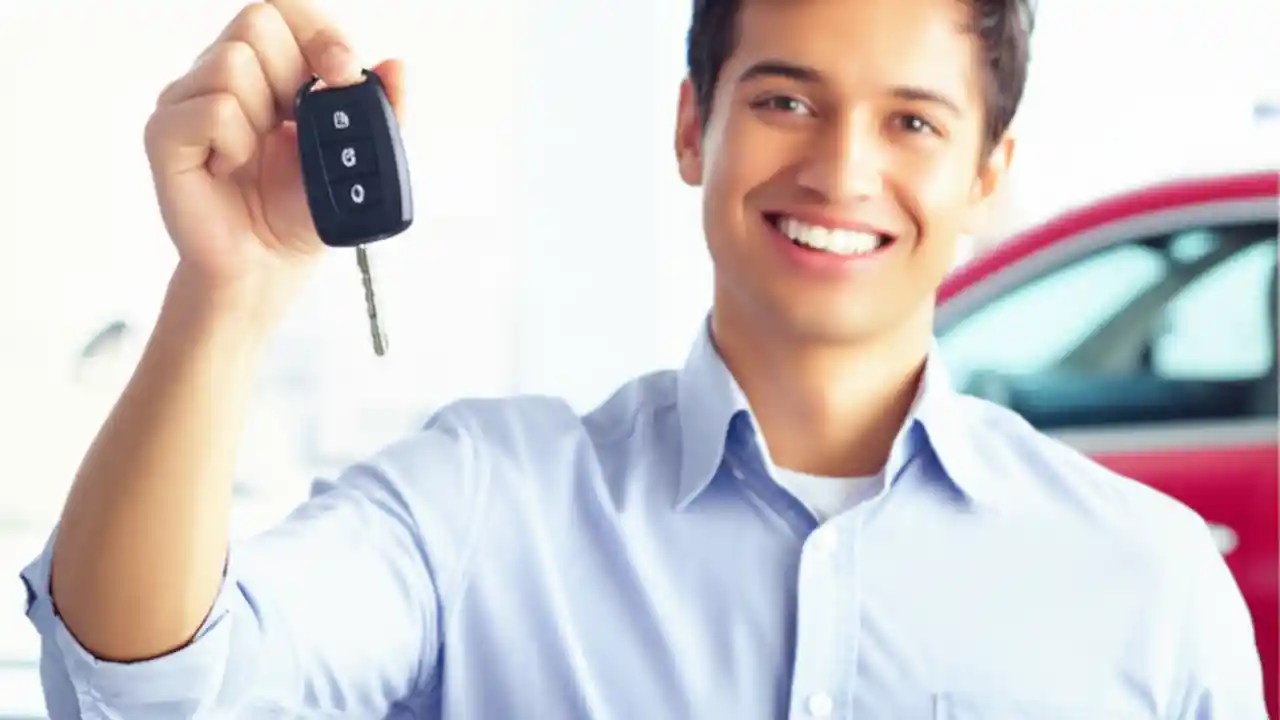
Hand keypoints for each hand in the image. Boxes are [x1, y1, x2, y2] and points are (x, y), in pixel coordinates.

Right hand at [143, 0, 405, 312]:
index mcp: (267, 69)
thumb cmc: (301, 210)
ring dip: (264, 116)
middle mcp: (221, 73)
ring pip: (233, 63)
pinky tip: (233, 169)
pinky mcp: (165, 133)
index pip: (283, 11)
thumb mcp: (356, 156)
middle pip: (257, 22)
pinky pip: (212, 110)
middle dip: (292, 74)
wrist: (268, 265)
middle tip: (292, 123)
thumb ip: (381, 110)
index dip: (317, 31)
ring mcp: (188, 99)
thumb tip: (397, 65)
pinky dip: (237, 144)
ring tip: (258, 154)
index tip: (341, 71)